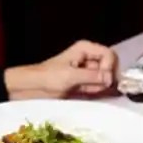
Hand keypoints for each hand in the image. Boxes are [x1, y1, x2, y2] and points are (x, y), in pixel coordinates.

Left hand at [5, 40, 119, 98]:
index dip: (109, 67)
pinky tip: (85, 93)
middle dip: (105, 78)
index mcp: (85, 48)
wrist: (31, 88)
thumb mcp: (69, 76)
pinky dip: (96, 91)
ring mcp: (88, 70)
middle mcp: (89, 57)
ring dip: (99, 86)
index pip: (110, 54)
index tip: (104, 79)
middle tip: (95, 87)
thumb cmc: (47, 78)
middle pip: (111, 66)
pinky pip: (99, 86)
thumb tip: (110, 79)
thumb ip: (91, 76)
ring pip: (106, 78)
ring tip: (84, 90)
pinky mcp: (86, 82)